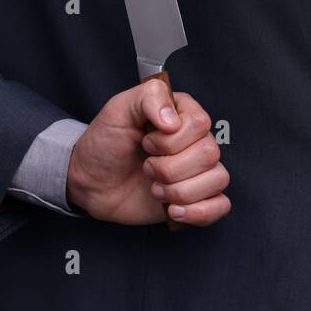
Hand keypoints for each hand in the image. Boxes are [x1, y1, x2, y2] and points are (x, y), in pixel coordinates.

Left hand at [67, 79, 230, 225]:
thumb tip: (173, 120)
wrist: (90, 182)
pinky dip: (198, 212)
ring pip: (218, 180)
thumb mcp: (118, 109)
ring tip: (155, 190)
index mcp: (183, 115)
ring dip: (180, 191)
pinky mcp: (196, 199)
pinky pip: (220, 206)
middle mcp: (196, 142)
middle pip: (210, 154)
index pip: (201, 124)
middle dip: (170, 168)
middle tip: (146, 168)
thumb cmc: (104, 143)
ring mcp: (198, 172)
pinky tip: (173, 210)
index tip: (146, 143)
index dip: (172, 140)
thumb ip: (149, 98)